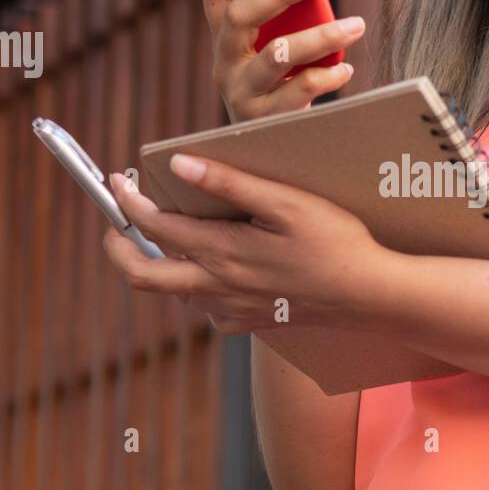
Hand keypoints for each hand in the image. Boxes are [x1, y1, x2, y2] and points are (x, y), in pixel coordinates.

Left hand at [102, 155, 388, 333]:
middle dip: (119, 246)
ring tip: (170, 233)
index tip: (117, 181)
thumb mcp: (286, 202)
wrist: (369, 295)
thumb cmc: (336, 241)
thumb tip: (179, 167)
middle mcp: (218, 286)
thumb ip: (230, 184)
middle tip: (118, 221)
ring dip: (161, 263)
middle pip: (142, 274)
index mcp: (223, 251)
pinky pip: (204, 308)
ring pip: (173, 291)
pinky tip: (214, 265)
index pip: (154, 226)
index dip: (127, 202)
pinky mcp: (247, 322)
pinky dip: (195, 285)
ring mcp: (231, 309)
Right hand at [202, 0, 366, 123]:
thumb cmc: (279, 88)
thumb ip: (282, 22)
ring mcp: (241, 94)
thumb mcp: (270, 51)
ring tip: (355, 25)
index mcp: (223, 40)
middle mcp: (224, 65)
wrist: (267, 152)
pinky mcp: (264, 121)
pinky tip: (345, 68)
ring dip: (320, 36)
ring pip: (276, 56)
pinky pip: (297, 93)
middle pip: (240, 17)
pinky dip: (326, 77)